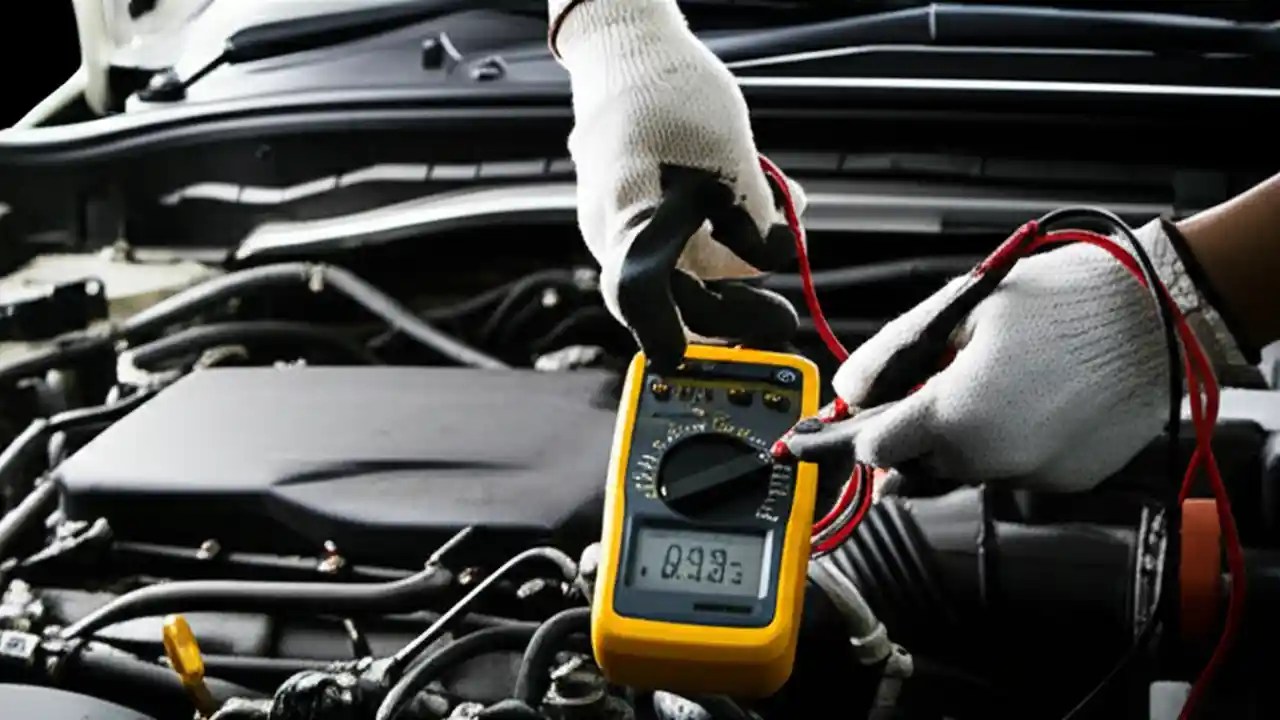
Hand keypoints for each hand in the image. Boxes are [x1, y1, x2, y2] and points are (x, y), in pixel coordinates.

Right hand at [550, 0, 805, 370]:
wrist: (629, 57)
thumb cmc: (667, 90)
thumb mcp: (729, 148)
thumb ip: (753, 212)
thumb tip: (777, 258)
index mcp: (626, 211)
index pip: (640, 289)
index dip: (664, 330)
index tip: (687, 357)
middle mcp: (617, 234)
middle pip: (672, 299)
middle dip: (731, 308)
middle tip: (780, 316)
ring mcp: (625, 233)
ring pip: (686, 278)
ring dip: (739, 264)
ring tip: (782, 219)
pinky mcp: (642, 225)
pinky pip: (685, 254)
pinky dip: (726, 242)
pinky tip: (758, 210)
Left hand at [782, 221, 1216, 490]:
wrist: (1160, 312)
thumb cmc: (1060, 299)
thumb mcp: (957, 310)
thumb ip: (891, 355)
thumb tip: (849, 389)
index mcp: (954, 417)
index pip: (872, 447)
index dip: (845, 435)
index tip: (819, 435)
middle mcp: (990, 460)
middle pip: (915, 462)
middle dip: (906, 431)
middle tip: (918, 387)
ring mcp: (1033, 476)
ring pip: (965, 469)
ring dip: (957, 438)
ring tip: (986, 380)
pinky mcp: (1068, 482)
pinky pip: (1013, 469)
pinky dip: (1006, 443)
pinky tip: (1029, 398)